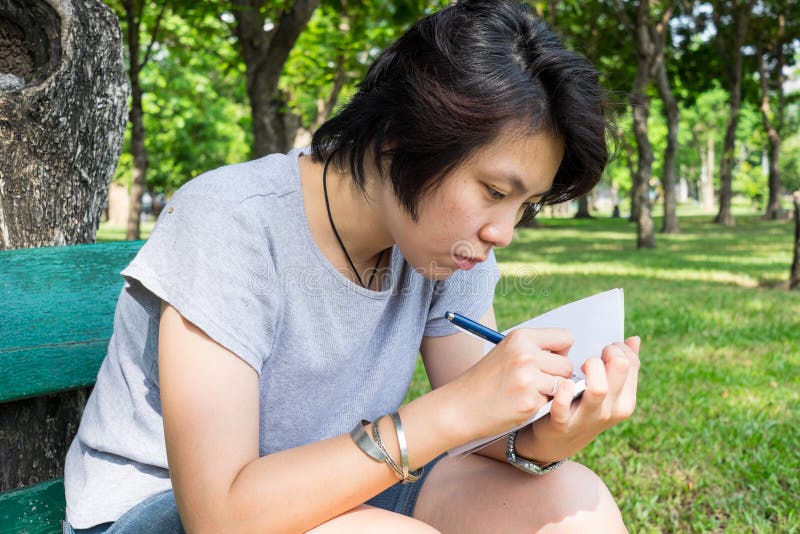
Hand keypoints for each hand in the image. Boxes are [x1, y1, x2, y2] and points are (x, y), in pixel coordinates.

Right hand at [445, 328, 574, 441]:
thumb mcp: (507, 352)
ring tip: (526, 393)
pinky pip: (551, 403)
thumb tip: (568, 353)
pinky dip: (539, 406)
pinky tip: (519, 404)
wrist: (460, 406)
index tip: (547, 362)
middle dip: (557, 376)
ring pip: (562, 385)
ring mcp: (528, 378)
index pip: (565, 337)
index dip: (560, 353)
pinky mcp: (529, 401)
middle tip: (534, 383)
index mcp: (521, 337)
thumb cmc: (486, 380)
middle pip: (567, 365)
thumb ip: (536, 349)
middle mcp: (525, 354)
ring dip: (550, 392)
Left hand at [519, 336, 641, 462]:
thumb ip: (622, 367)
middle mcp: (611, 411)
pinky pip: (563, 407)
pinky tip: (564, 383)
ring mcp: (587, 418)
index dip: (616, 348)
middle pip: (620, 367)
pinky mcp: (562, 424)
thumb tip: (634, 339)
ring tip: (579, 368)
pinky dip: (563, 392)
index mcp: (625, 400)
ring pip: (598, 388)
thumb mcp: (607, 391)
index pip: (631, 362)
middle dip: (606, 352)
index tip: (604, 351)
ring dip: (588, 368)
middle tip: (593, 357)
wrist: (557, 442)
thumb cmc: (582, 406)